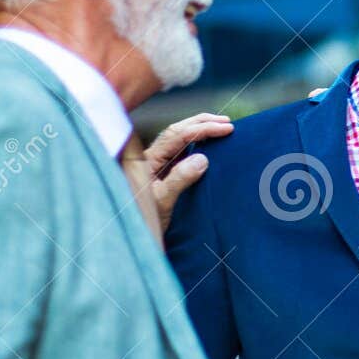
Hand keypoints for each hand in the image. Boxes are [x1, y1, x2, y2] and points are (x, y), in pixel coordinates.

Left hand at [147, 113, 232, 231]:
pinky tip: (206, 143)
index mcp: (149, 159)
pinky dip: (195, 141)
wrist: (131, 235)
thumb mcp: (162, 202)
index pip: (179, 135)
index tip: (226, 128)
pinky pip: (179, 149)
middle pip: (177, 130)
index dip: (203, 129)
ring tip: (219, 126)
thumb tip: (202, 158)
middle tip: (227, 122)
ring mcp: (155, 163)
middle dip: (202, 122)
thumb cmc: (143, 220)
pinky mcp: (161, 171)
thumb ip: (179, 179)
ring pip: (178, 137)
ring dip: (198, 129)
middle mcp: (151, 157)